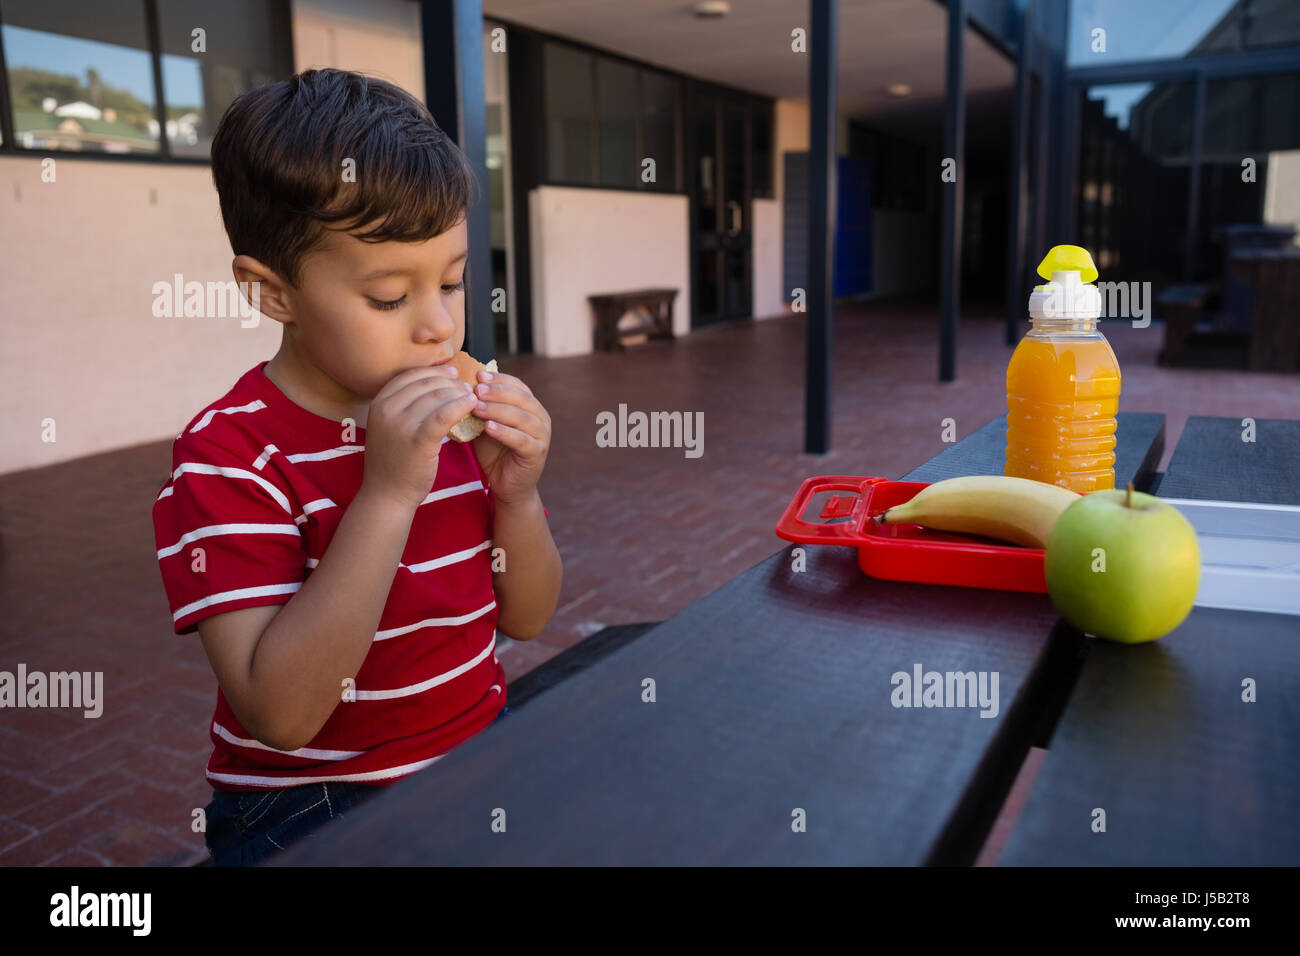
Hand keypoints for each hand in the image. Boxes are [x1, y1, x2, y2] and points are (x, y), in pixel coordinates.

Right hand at [360, 365, 478, 508]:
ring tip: (472, 398)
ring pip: (438, 396)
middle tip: (466, 387)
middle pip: (426, 383)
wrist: (387, 494)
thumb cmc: (394, 460)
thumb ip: (404, 405)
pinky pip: (444, 415)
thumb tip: (434, 382)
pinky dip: (461, 406)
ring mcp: (401, 424)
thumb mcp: (389, 426)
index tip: (452, 374)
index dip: (435, 372)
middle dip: (450, 382)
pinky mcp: (419, 440)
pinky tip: (472, 405)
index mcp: (379, 402)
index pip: (411, 375)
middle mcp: (386, 409)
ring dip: (459, 393)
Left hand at [468, 368, 551, 505]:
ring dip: (498, 410)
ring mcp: (542, 436)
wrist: (506, 484)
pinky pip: (521, 440)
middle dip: (497, 392)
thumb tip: (463, 385)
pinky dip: (504, 432)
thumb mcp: (486, 424)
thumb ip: (481, 407)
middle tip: (476, 390)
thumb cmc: (495, 452)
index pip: (518, 385)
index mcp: (530, 406)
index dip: (499, 379)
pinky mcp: (537, 453)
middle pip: (521, 398)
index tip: (478, 375)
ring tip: (477, 408)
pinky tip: (488, 427)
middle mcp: (540, 418)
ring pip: (522, 417)